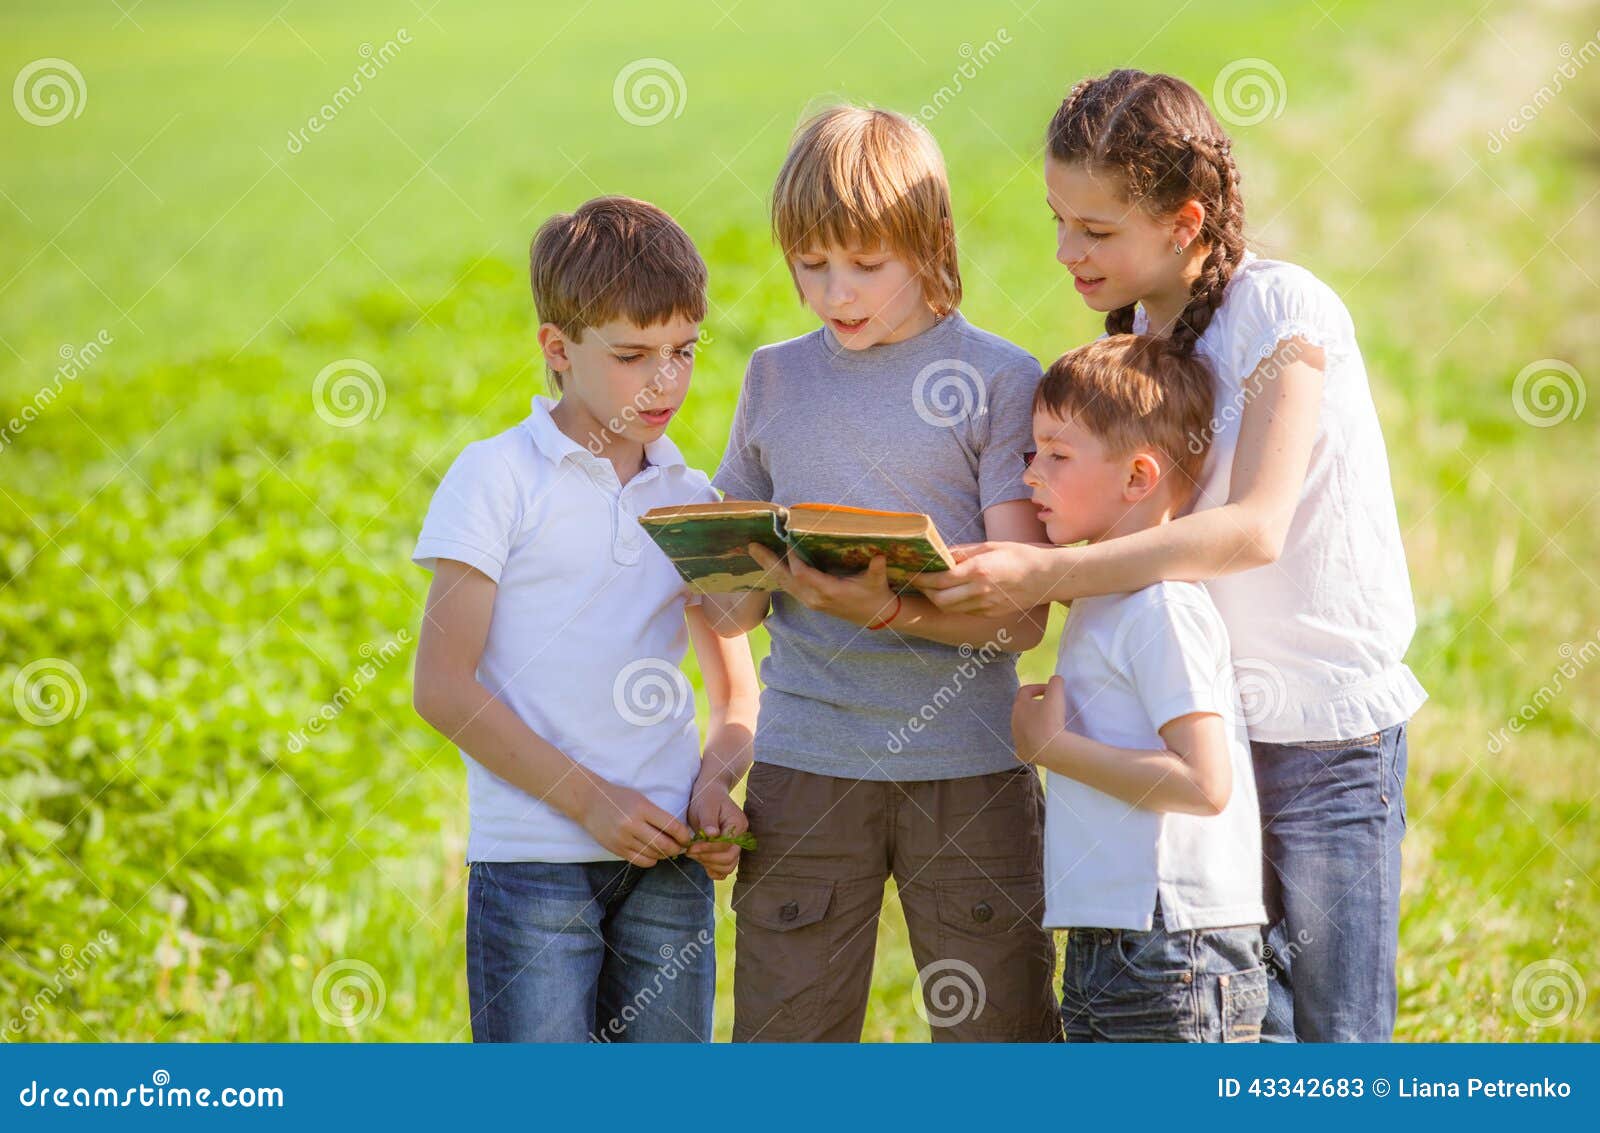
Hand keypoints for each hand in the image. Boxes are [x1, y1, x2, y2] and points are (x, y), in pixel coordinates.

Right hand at [577, 774, 693, 866]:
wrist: (590, 802)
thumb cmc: (619, 798)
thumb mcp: (641, 800)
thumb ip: (658, 815)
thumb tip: (679, 833)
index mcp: (642, 808)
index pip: (671, 826)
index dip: (683, 835)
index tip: (687, 838)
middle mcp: (632, 825)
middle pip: (664, 844)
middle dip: (677, 848)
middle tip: (681, 847)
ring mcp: (623, 839)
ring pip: (653, 854)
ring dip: (664, 855)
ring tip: (668, 850)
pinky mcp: (616, 849)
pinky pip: (640, 861)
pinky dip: (651, 860)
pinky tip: (654, 855)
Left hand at [686, 778, 749, 881]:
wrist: (709, 793)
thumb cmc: (707, 797)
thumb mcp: (705, 806)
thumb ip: (708, 821)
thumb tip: (712, 835)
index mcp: (738, 823)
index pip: (726, 845)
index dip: (708, 849)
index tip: (691, 848)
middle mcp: (741, 836)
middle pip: (729, 858)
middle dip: (707, 858)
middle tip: (690, 852)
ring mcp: (736, 845)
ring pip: (729, 866)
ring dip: (710, 865)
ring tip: (694, 855)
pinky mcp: (727, 850)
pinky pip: (725, 868)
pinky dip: (715, 871)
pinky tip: (702, 865)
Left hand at [747, 543, 897, 626]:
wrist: (873, 615)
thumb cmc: (874, 594)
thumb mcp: (877, 581)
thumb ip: (877, 569)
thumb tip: (879, 557)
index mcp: (829, 591)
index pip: (802, 574)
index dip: (793, 557)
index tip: (789, 539)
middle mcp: (814, 598)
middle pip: (785, 579)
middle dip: (769, 562)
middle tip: (753, 546)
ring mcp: (809, 601)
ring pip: (783, 584)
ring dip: (769, 566)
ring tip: (755, 550)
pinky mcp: (808, 600)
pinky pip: (787, 587)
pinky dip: (777, 574)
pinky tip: (768, 563)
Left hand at [915, 541, 1068, 617]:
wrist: (1047, 577)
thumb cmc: (1020, 555)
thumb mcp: (990, 546)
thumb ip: (963, 552)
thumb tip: (941, 555)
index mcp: (978, 570)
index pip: (940, 579)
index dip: (922, 579)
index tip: (912, 574)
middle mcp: (979, 591)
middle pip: (940, 599)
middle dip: (926, 592)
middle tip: (920, 583)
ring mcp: (986, 605)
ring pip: (951, 609)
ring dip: (938, 600)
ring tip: (934, 588)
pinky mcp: (991, 613)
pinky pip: (965, 611)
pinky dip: (955, 604)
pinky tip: (955, 594)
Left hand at [1012, 675, 1070, 767]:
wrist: (1050, 750)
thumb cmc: (1051, 720)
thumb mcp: (1056, 695)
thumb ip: (1055, 682)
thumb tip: (1055, 680)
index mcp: (1019, 706)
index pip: (1025, 691)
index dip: (1038, 687)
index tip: (1050, 691)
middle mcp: (1014, 721)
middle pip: (1023, 708)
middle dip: (1036, 705)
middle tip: (1050, 707)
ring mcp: (1017, 737)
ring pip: (1024, 726)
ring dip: (1034, 722)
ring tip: (1049, 724)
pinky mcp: (1022, 751)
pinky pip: (1026, 743)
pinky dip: (1033, 740)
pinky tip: (1042, 742)